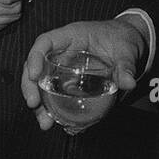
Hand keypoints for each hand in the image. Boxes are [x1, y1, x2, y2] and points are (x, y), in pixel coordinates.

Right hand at [21, 19, 143, 130]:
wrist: (127, 43)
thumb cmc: (123, 39)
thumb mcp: (127, 50)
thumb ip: (126, 66)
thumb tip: (128, 83)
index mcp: (72, 36)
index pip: (45, 41)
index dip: (35, 57)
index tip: (34, 75)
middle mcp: (62, 51)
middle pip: (36, 65)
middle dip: (30, 86)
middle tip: (34, 105)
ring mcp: (63, 67)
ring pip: (42, 83)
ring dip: (39, 104)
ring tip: (44, 122)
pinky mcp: (68, 81)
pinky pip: (55, 93)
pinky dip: (52, 108)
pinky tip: (56, 122)